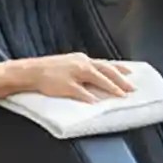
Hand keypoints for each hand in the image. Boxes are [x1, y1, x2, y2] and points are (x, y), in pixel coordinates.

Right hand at [9, 53, 135, 102]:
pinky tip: (98, 103)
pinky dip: (90, 97)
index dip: (120, 69)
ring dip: (111, 87)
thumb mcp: (70, 64)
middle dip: (121, 80)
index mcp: (82, 59)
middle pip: (106, 70)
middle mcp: (81, 64)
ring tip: (121, 96)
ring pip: (97, 79)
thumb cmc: (50, 70)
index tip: (132, 74)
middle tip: (132, 89)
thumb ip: (84, 70)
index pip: (106, 63)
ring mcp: (73, 74)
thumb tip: (100, 78)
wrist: (30, 71)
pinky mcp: (65, 85)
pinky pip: (81, 92)